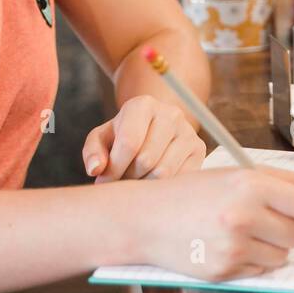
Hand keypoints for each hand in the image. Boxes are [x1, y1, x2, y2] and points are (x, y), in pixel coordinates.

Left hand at [82, 95, 205, 182]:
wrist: (156, 126)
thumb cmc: (124, 134)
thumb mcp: (103, 137)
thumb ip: (93, 152)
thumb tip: (96, 170)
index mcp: (142, 105)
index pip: (129, 142)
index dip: (114, 168)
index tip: (104, 182)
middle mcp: (170, 114)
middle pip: (146, 160)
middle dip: (128, 176)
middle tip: (121, 180)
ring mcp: (188, 131)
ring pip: (163, 172)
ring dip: (144, 184)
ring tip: (135, 179)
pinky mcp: (199, 150)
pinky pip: (179, 179)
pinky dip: (162, 187)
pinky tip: (152, 180)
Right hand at [134, 164, 293, 281]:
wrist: (144, 218)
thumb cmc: (192, 193)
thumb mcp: (235, 175)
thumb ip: (285, 185)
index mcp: (249, 184)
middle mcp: (243, 215)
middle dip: (289, 228)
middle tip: (263, 218)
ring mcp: (233, 247)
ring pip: (283, 256)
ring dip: (270, 246)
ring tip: (240, 231)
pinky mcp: (224, 271)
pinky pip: (260, 272)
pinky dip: (251, 261)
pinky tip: (226, 246)